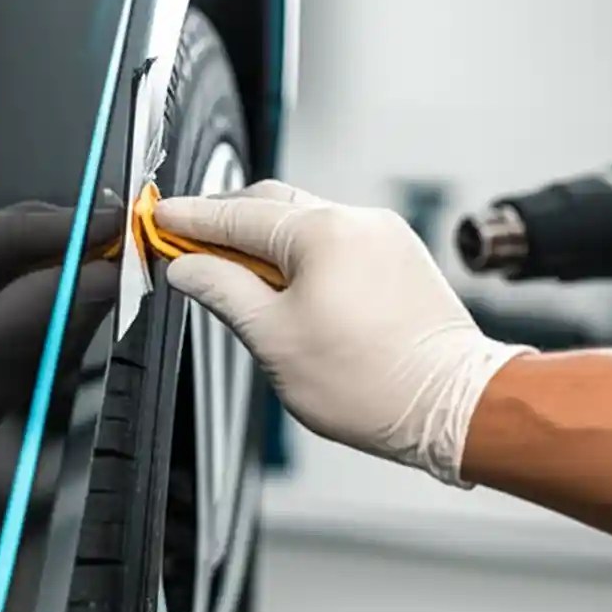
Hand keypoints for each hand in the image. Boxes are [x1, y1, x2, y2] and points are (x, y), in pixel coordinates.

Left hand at [0, 202, 118, 472]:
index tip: (131, 227)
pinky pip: (39, 296)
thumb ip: (43, 307)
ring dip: (73, 287)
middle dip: (83, 256)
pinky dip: (61, 313)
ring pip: (45, 265)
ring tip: (94, 312)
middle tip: (129, 273)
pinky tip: (67, 336)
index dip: (82, 225)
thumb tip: (107, 274)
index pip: (25, 225)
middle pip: (40, 237)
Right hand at [155, 181, 532, 486]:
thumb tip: (188, 267)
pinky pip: (338, 241)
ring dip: (266, 241)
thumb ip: (223, 291)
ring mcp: (384, 236)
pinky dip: (303, 254)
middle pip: (272, 206)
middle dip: (226, 223)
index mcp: (321, 233)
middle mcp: (356, 221)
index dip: (189, 218)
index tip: (159, 218)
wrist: (452, 406)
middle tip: (188, 243)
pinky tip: (288, 285)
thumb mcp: (273, 341)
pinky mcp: (401, 257)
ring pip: (306, 223)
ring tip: (236, 275)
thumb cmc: (372, 383)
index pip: (235, 215)